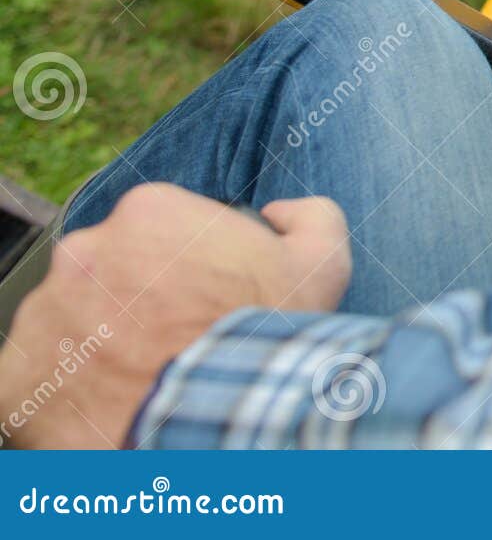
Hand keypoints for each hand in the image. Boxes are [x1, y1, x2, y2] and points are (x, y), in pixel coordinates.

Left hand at [0, 183, 349, 448]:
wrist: (221, 420)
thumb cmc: (269, 337)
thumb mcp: (322, 262)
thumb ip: (309, 214)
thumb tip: (281, 210)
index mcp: (149, 212)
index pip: (155, 228)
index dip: (184, 265)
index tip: (203, 298)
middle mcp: (84, 250)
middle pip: (107, 271)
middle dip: (134, 301)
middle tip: (175, 340)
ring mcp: (44, 313)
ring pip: (69, 322)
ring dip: (99, 344)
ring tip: (146, 379)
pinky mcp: (16, 376)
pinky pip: (36, 379)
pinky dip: (67, 392)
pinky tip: (111, 406)